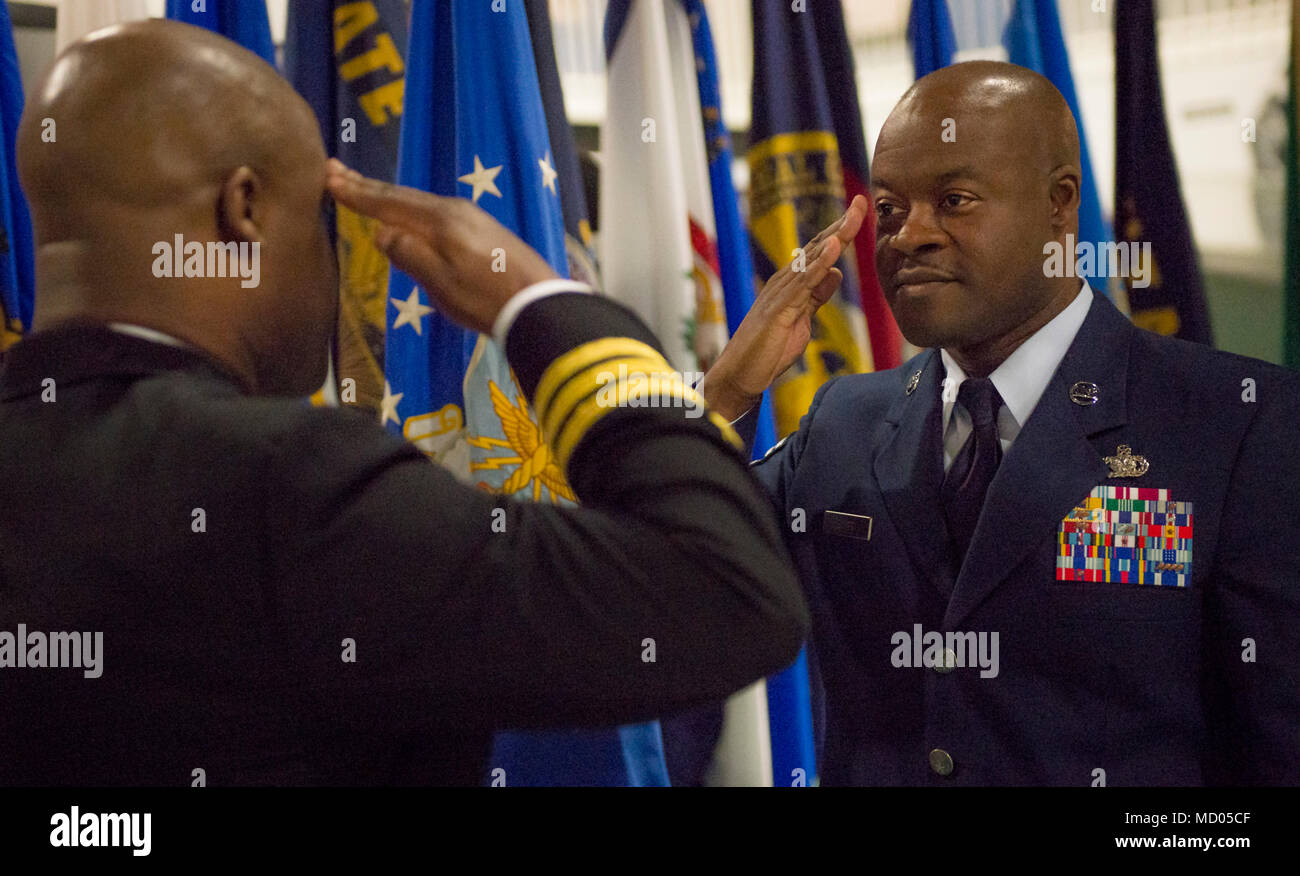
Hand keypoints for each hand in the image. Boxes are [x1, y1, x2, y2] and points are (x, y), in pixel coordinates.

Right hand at [324, 158, 558, 333]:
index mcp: (439, 221)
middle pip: (402, 196)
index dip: (357, 193)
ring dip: (388, 194)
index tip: (328, 178)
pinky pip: (434, 211)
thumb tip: (380, 232)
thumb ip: (409, 255)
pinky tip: (405, 213)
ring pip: (418, 201)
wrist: (539, 304)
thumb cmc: (486, 299)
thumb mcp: (440, 284)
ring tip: (362, 187)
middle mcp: (454, 210)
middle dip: (367, 184)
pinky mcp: (482, 229)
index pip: (388, 203)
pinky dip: (410, 207)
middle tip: (335, 169)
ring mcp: (471, 217)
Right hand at [699, 196, 867, 420]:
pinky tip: (834, 247)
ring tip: (852, 216)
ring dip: (834, 237)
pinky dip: (819, 263)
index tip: (858, 213)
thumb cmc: (767, 350)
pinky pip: (803, 283)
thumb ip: (816, 296)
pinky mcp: (778, 310)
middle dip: (840, 225)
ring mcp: (780, 294)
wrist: (740, 376)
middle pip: (816, 248)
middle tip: (861, 202)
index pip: (818, 253)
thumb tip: (835, 273)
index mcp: (791, 285)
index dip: (840, 232)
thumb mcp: (801, 319)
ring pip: (811, 260)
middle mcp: (784, 282)